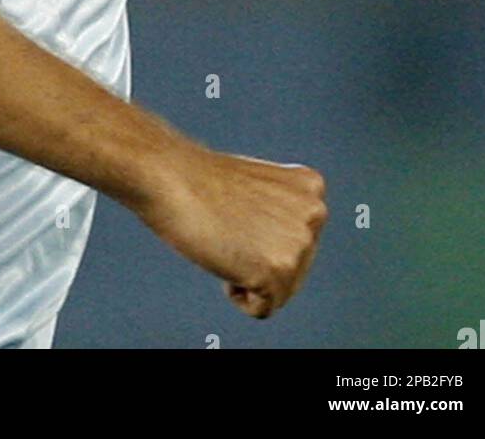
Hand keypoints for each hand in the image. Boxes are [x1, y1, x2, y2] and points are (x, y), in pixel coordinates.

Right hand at [135, 139, 327, 318]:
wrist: (171, 177)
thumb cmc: (200, 182)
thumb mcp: (259, 186)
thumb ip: (281, 211)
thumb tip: (279, 240)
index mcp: (310, 187)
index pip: (297, 240)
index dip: (261, 237)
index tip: (238, 216)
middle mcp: (314, 213)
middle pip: (294, 269)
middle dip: (259, 259)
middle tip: (229, 230)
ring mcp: (298, 242)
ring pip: (280, 290)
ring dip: (248, 275)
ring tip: (226, 239)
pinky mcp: (278, 269)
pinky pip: (262, 307)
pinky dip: (238, 295)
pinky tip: (224, 258)